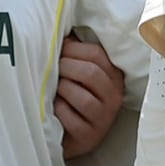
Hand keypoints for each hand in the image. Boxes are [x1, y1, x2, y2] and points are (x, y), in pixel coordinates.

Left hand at [57, 35, 124, 158]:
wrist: (63, 135)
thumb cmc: (68, 97)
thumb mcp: (77, 74)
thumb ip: (74, 53)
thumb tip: (59, 28)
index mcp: (113, 75)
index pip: (97, 54)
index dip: (72, 49)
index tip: (57, 50)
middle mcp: (114, 96)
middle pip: (90, 73)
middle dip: (65, 67)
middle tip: (51, 69)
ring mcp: (103, 118)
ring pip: (82, 97)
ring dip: (62, 90)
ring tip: (53, 89)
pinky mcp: (90, 137)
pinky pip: (71, 119)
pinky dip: (58, 111)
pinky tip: (53, 108)